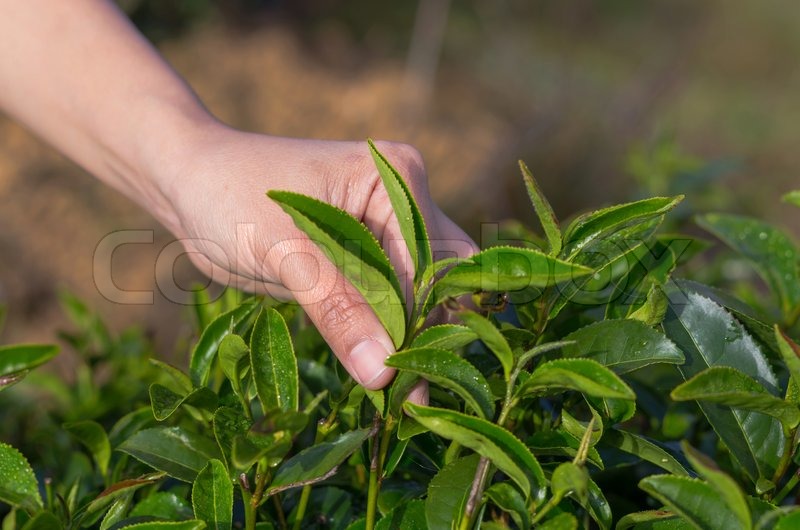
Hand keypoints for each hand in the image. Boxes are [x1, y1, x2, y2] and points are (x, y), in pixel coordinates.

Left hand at [158, 124, 477, 390]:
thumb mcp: (284, 251)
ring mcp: (385, 232)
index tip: (403, 374)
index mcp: (395, 180)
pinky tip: (376, 377)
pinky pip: (388, 303)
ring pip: (417, 297)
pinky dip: (382, 336)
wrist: (188, 184)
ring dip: (405, 341)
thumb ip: (337, 307)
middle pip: (438, 280)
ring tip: (396, 397)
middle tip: (409, 392)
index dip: (422, 319)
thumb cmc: (229, 195)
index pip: (431, 262)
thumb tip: (381, 373)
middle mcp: (402, 202)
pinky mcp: (363, 260)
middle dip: (426, 333)